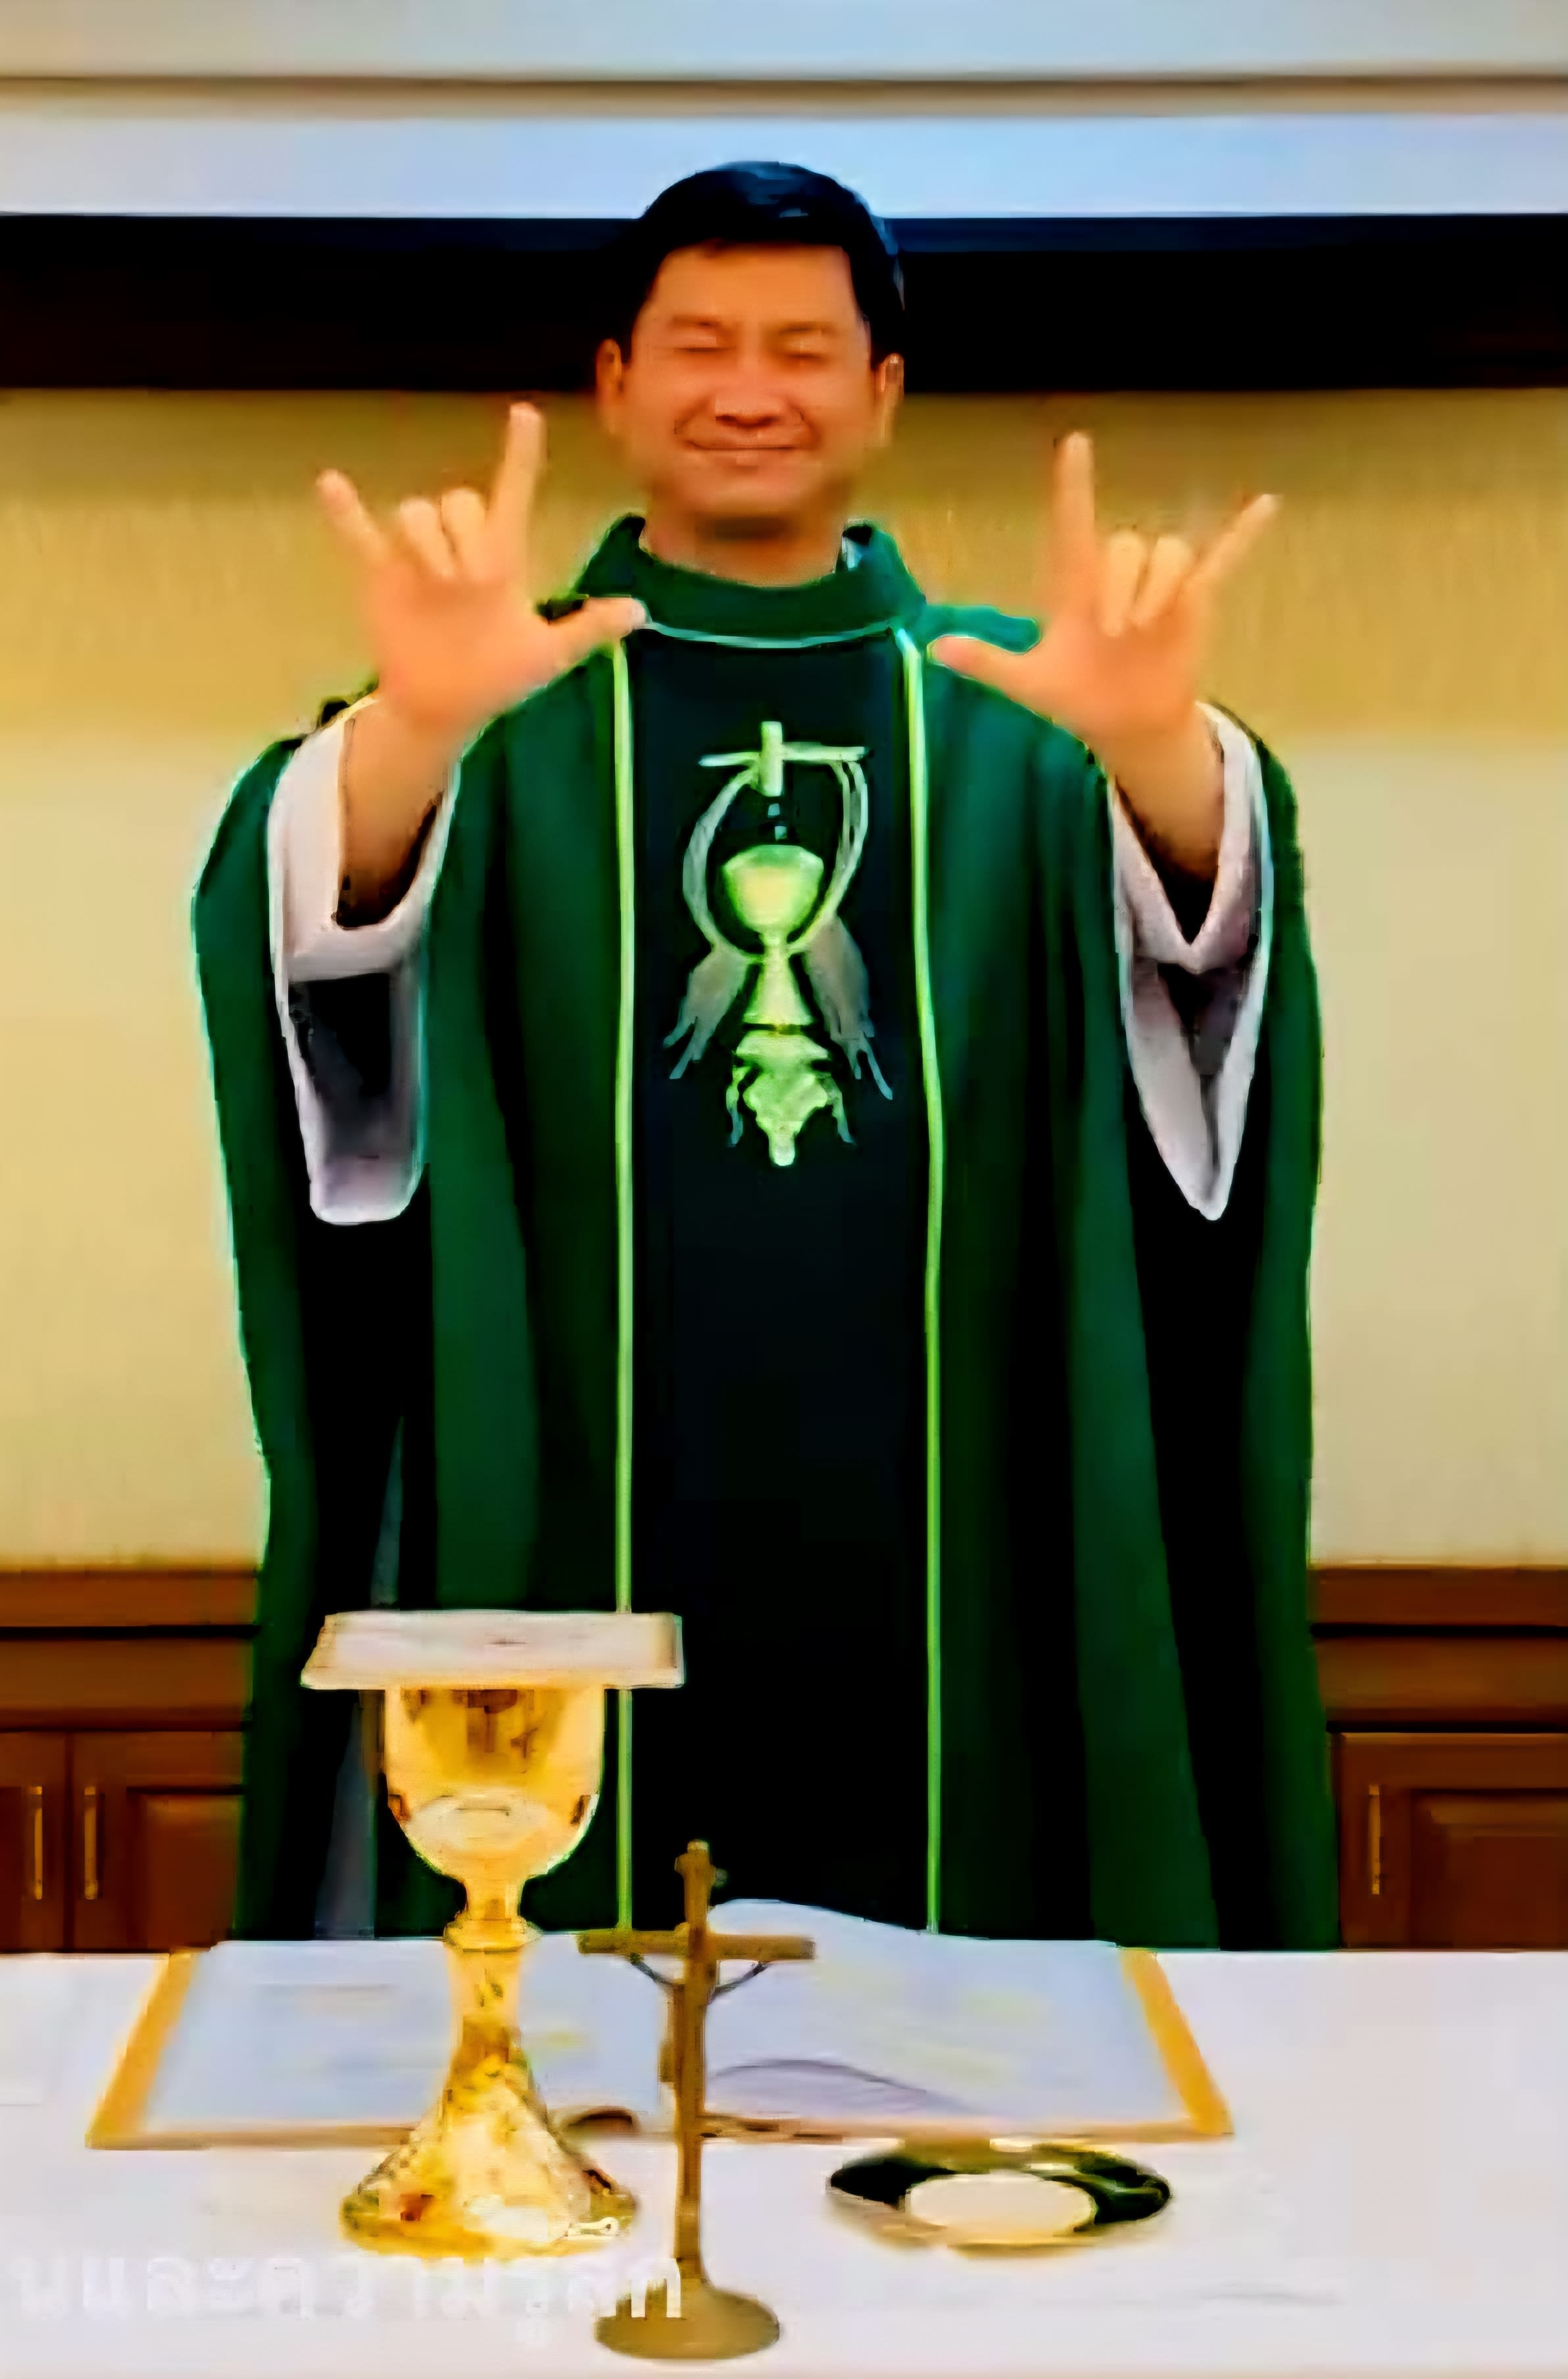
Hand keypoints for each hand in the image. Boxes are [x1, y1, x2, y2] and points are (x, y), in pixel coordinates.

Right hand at [318, 402, 644, 749]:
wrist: (445, 710)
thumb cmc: (498, 680)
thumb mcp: (548, 656)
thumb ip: (588, 629)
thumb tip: (641, 611)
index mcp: (503, 559)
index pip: (514, 494)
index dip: (520, 455)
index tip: (525, 413)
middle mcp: (460, 549)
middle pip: (460, 501)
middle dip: (465, 535)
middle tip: (472, 584)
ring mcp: (419, 560)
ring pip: (416, 512)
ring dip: (427, 543)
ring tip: (438, 588)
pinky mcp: (383, 577)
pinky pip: (359, 535)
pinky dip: (344, 512)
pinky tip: (329, 483)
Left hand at [932, 434, 1274, 868]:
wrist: (1125, 726)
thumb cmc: (1076, 699)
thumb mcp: (1029, 684)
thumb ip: (987, 663)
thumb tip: (933, 650)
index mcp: (1076, 585)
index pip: (1074, 524)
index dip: (1074, 487)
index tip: (1076, 443)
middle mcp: (1118, 574)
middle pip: (1126, 546)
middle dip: (1122, 586)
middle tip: (1116, 633)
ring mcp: (1159, 586)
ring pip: (1168, 554)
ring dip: (1158, 589)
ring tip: (1145, 630)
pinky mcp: (1194, 603)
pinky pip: (1222, 561)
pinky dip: (1243, 536)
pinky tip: (1267, 504)